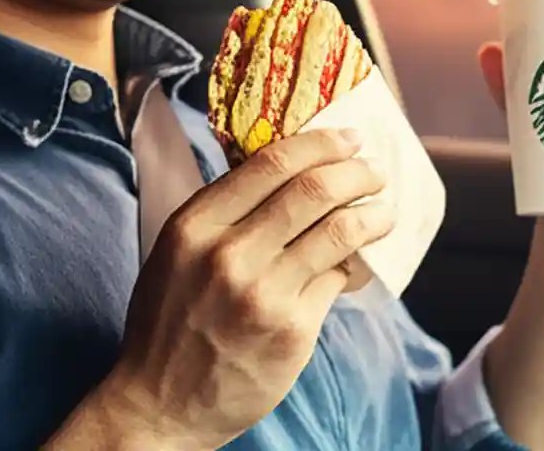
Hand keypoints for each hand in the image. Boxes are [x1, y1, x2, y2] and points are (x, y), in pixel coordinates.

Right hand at [93, 130, 391, 448]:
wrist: (160, 404)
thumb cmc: (169, 322)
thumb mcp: (177, 253)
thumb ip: (224, 212)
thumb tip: (290, 172)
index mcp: (195, 226)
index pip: (272, 163)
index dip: (321, 143)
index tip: (349, 139)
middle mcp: (228, 254)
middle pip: (314, 190)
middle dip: (357, 173)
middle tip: (374, 172)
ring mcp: (263, 294)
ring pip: (339, 232)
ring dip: (372, 215)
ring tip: (383, 212)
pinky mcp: (292, 330)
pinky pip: (336, 280)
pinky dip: (353, 264)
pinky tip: (357, 262)